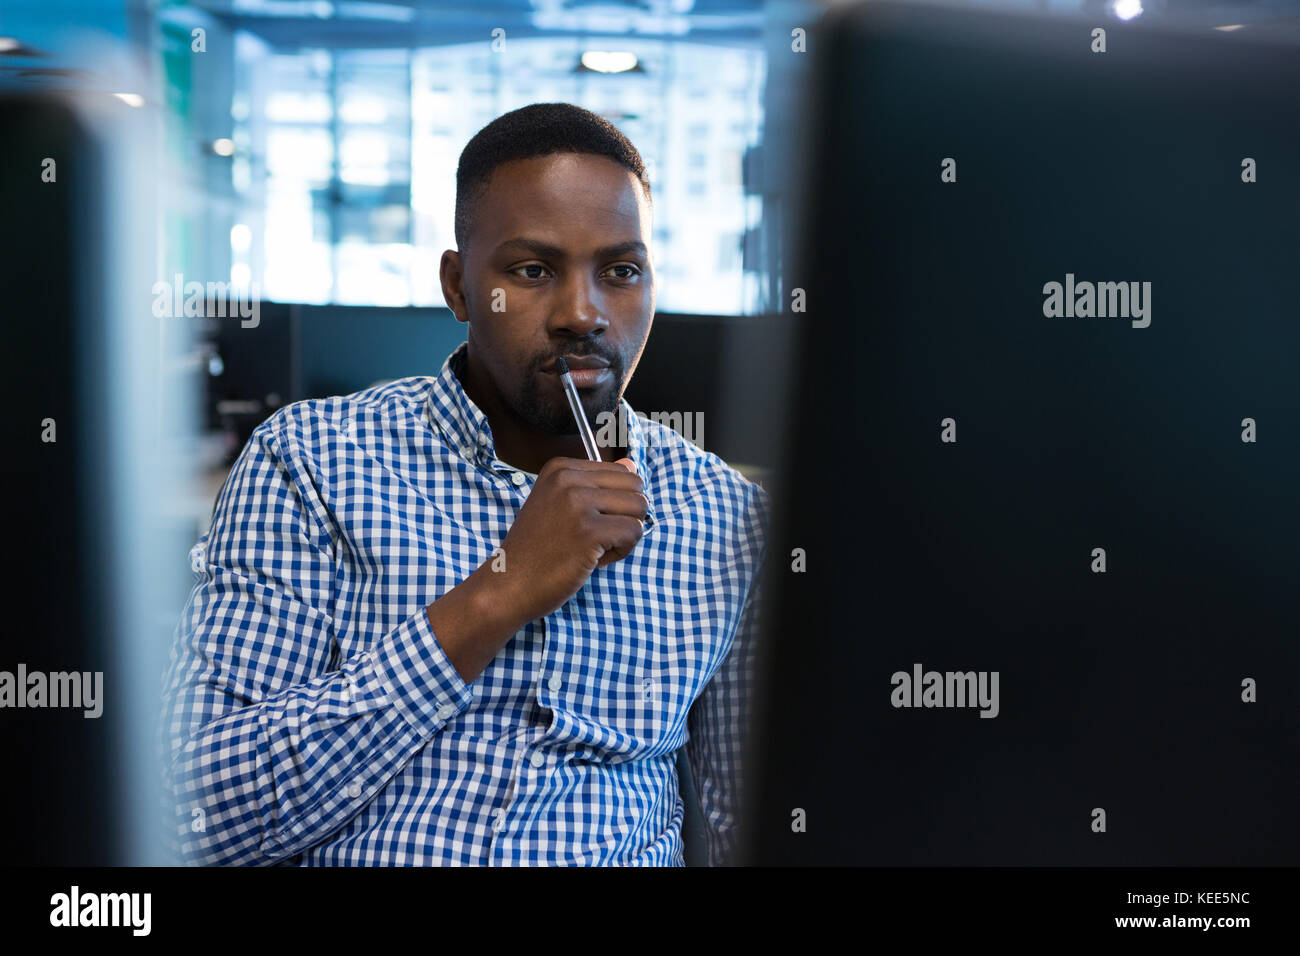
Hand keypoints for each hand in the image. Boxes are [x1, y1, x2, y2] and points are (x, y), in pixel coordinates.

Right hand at [491, 456, 648, 625]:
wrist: (508, 585)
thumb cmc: (537, 550)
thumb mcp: (561, 505)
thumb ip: (598, 484)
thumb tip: (632, 464)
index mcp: (560, 468)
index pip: (622, 472)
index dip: (614, 503)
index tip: (584, 522)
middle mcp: (567, 479)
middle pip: (635, 486)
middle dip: (626, 515)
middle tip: (595, 537)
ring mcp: (576, 503)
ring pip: (639, 507)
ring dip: (624, 535)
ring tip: (593, 548)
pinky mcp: (587, 531)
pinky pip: (634, 532)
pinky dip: (621, 552)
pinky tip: (593, 560)